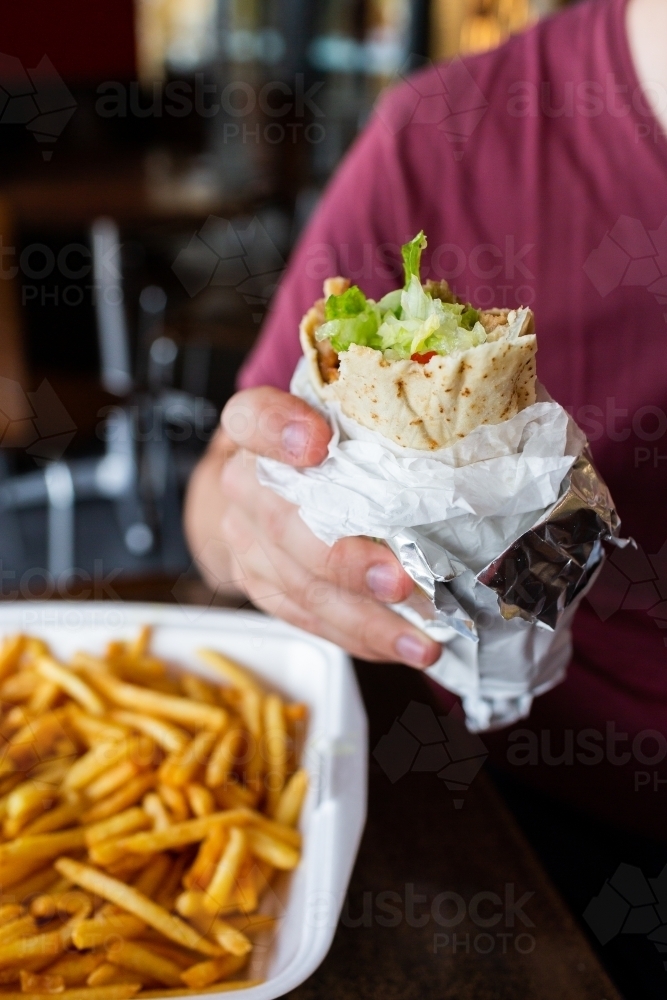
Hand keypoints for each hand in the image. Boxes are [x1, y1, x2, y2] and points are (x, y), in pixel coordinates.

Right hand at [184, 387, 440, 667]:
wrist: (261, 481)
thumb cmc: (321, 440)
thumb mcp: (341, 412)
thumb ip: (379, 415)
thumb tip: (470, 421)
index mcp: (255, 426)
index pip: (253, 417)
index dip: (279, 430)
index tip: (317, 443)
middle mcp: (244, 483)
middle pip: (283, 523)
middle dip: (346, 561)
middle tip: (400, 583)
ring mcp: (246, 539)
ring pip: (299, 585)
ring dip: (364, 619)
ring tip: (420, 640)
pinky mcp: (258, 583)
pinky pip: (305, 617)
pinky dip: (355, 636)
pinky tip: (397, 647)